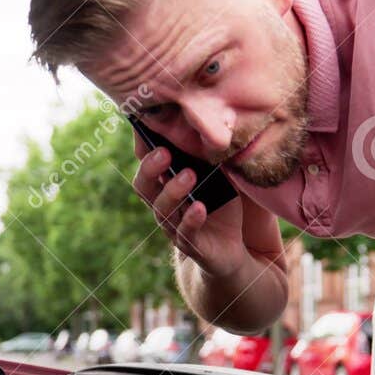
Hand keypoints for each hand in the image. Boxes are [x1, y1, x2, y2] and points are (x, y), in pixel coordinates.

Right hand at [131, 136, 247, 278]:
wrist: (230, 246)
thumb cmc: (219, 206)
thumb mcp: (217, 177)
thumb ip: (207, 158)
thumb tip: (208, 127)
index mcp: (164, 187)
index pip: (145, 166)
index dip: (143, 149)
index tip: (148, 128)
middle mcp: (163, 206)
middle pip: (143, 188)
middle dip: (150, 169)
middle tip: (164, 153)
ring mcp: (174, 227)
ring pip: (162, 210)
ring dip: (173, 191)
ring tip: (189, 175)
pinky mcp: (192, 246)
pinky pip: (186, 233)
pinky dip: (191, 219)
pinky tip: (199, 207)